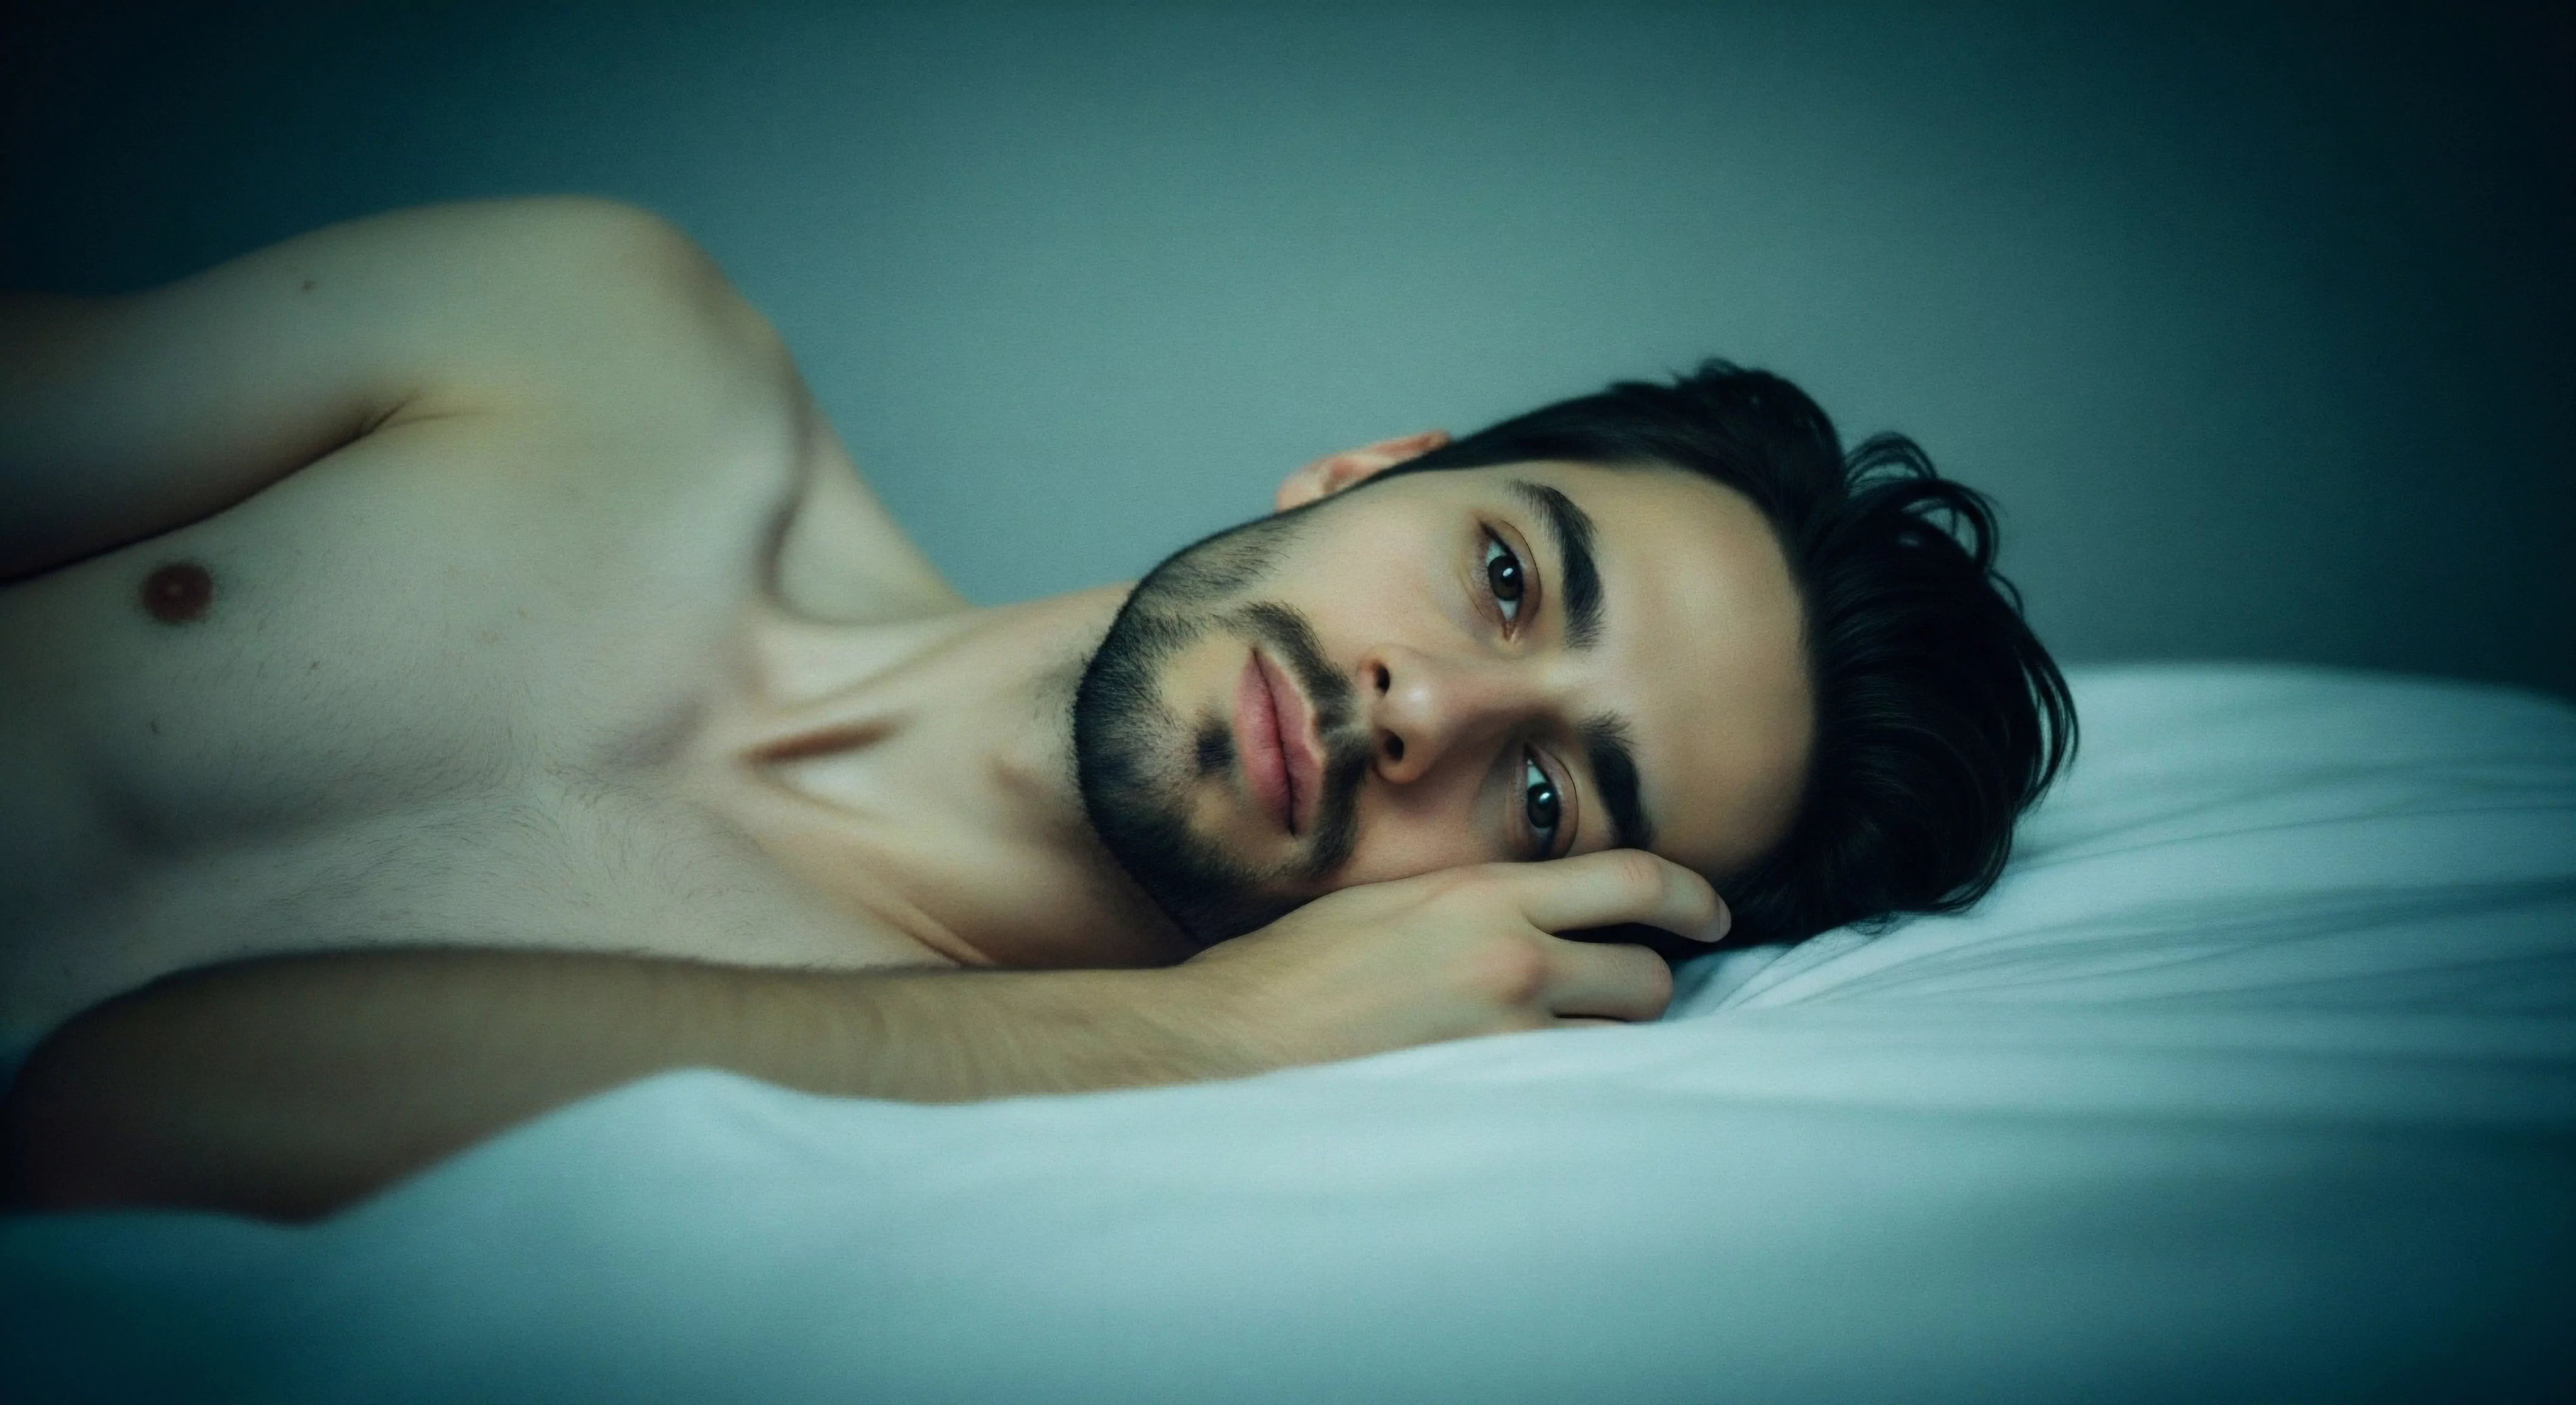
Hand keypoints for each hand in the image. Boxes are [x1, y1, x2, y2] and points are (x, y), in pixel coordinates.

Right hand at [1176, 850, 1729, 1070]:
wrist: (1229, 1039)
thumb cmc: (1293, 972)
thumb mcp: (1391, 902)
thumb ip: (1472, 903)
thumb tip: (1534, 915)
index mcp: (1484, 891)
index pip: (1633, 877)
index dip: (1692, 897)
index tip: (1710, 916)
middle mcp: (1511, 954)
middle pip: (1648, 975)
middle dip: (1642, 991)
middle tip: (1607, 1006)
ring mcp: (1506, 1033)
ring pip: (1619, 1043)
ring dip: (1607, 1048)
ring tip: (1556, 1053)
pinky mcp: (1490, 1096)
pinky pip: (1573, 1096)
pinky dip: (1571, 1094)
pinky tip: (1534, 1099)